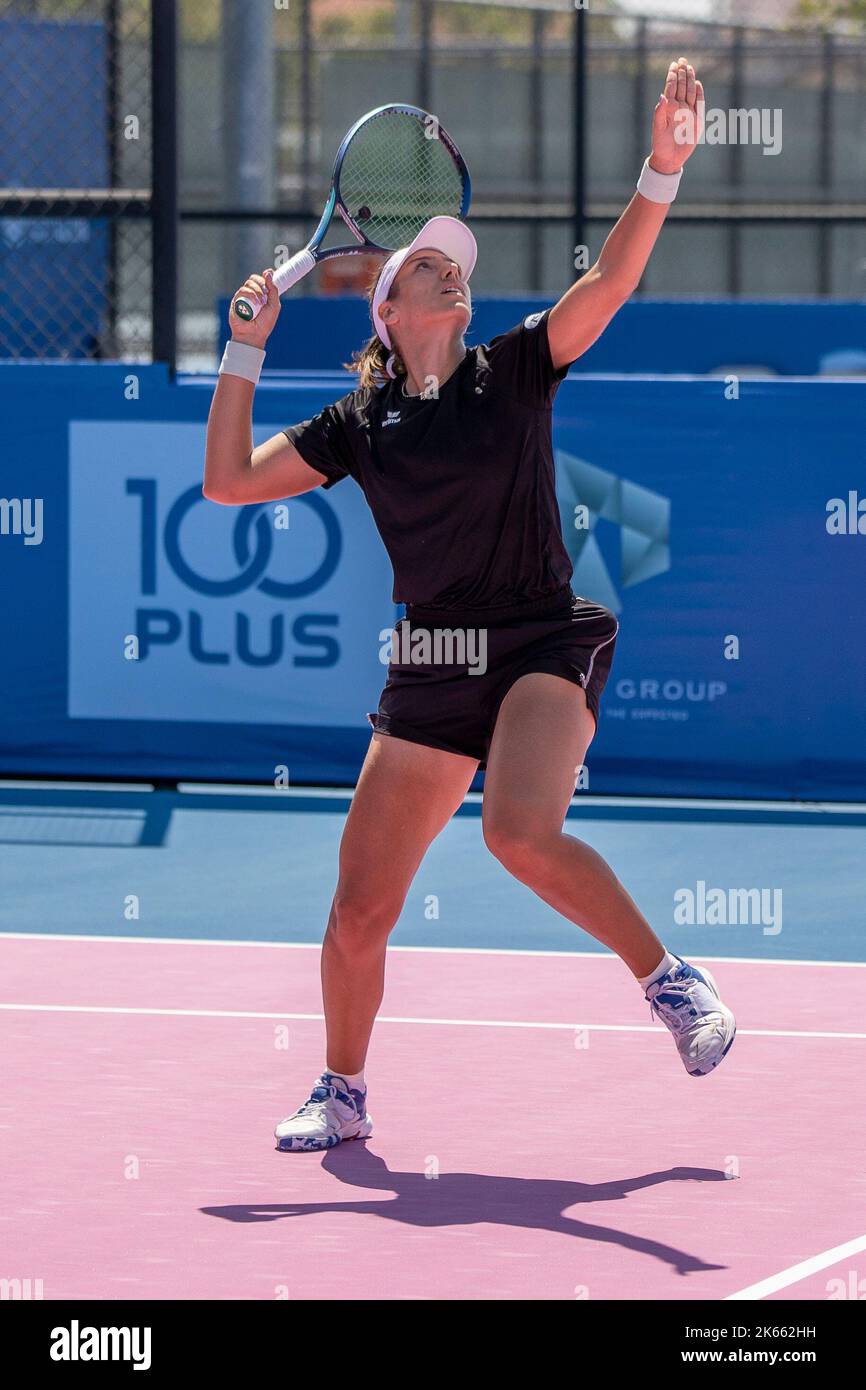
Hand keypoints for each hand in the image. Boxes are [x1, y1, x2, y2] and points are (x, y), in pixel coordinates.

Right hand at [229, 268, 280, 347]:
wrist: (254, 334)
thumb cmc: (265, 323)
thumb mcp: (274, 305)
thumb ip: (273, 289)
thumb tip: (268, 272)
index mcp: (262, 295)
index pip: (262, 279)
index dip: (265, 276)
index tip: (268, 274)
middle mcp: (252, 295)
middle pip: (254, 278)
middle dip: (261, 283)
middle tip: (265, 294)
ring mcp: (244, 297)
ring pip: (249, 283)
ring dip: (257, 291)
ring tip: (260, 303)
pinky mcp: (236, 301)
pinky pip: (242, 290)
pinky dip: (250, 295)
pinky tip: (255, 303)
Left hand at [650, 56, 704, 174]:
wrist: (670, 159)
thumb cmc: (660, 144)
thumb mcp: (658, 129)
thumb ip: (660, 112)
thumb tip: (662, 95)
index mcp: (668, 108)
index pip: (671, 88)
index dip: (672, 75)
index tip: (674, 64)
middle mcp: (679, 108)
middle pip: (682, 86)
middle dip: (682, 72)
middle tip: (682, 60)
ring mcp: (688, 112)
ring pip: (690, 92)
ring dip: (690, 79)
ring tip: (688, 67)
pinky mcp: (697, 120)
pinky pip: (699, 103)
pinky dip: (699, 93)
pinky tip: (697, 83)